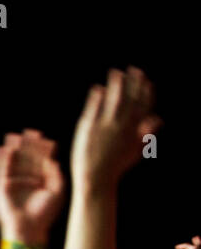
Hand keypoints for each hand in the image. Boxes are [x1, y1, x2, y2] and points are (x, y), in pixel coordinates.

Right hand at [0, 129, 64, 245]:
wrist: (29, 228)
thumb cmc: (45, 213)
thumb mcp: (56, 190)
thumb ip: (55, 174)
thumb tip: (52, 159)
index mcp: (40, 180)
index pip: (41, 160)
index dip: (44, 150)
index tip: (47, 140)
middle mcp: (26, 179)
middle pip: (27, 158)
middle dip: (28, 145)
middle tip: (30, 132)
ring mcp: (12, 183)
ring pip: (13, 162)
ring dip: (13, 148)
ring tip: (13, 136)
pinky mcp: (1, 188)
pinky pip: (0, 171)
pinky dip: (1, 160)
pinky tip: (3, 150)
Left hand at [70, 67, 159, 190]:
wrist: (96, 178)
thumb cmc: (116, 166)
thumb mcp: (136, 151)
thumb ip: (147, 134)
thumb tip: (158, 119)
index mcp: (135, 130)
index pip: (144, 105)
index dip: (146, 91)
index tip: (146, 80)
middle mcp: (123, 125)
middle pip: (131, 98)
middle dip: (134, 82)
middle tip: (134, 70)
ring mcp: (106, 125)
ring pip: (114, 99)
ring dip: (117, 84)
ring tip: (116, 72)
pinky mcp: (89, 127)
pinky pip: (95, 107)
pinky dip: (97, 97)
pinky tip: (97, 88)